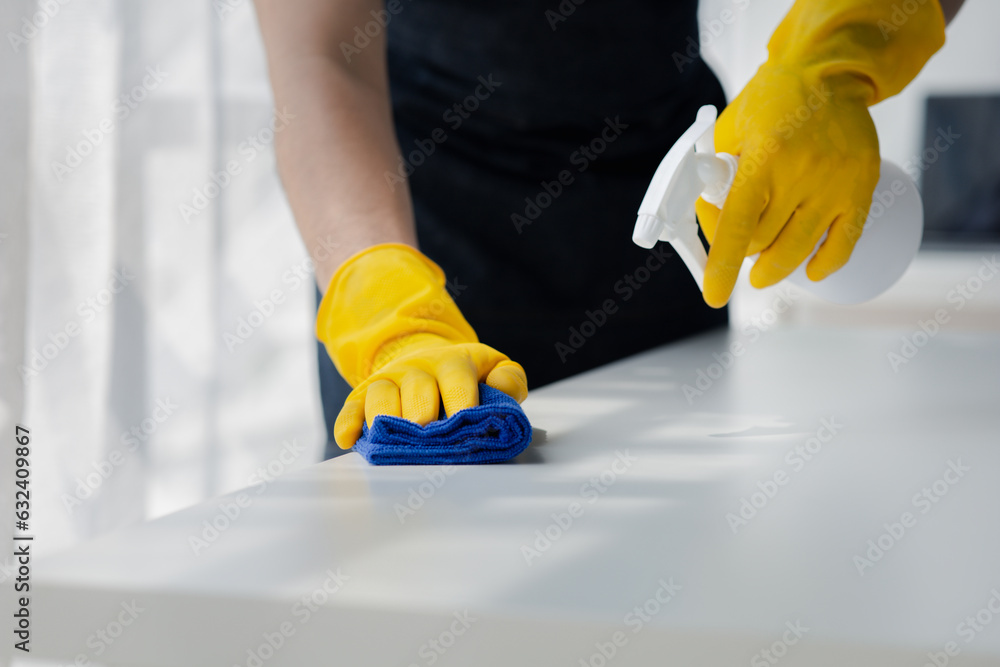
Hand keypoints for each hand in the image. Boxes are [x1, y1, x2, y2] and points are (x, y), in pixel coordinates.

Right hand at [316, 243, 527, 448]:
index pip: (456, 379)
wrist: (426, 361)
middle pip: (417, 389)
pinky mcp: (364, 395)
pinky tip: (348, 440)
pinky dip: (347, 422)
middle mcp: (417, 369)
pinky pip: (352, 406)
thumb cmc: (466, 376)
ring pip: (381, 395)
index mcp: (453, 362)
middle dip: (421, 413)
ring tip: (390, 439)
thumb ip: (509, 378)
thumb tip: (503, 391)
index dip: (460, 400)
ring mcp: (389, 381)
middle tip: (426, 433)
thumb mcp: (493, 368)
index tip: (464, 421)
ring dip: (385, 417)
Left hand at [696, 67, 879, 307]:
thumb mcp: (730, 129)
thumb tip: (709, 222)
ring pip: (799, 249)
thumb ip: (716, 174)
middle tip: (738, 246)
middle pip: (764, 242)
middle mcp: (802, 174)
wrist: (829, 73)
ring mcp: (836, 184)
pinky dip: (826, 264)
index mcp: (764, 158)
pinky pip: (845, 242)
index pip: (739, 226)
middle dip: (744, 251)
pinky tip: (811, 272)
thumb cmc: (771, 101)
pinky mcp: (862, 188)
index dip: (723, 266)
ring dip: (775, 268)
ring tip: (762, 273)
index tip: (714, 294)